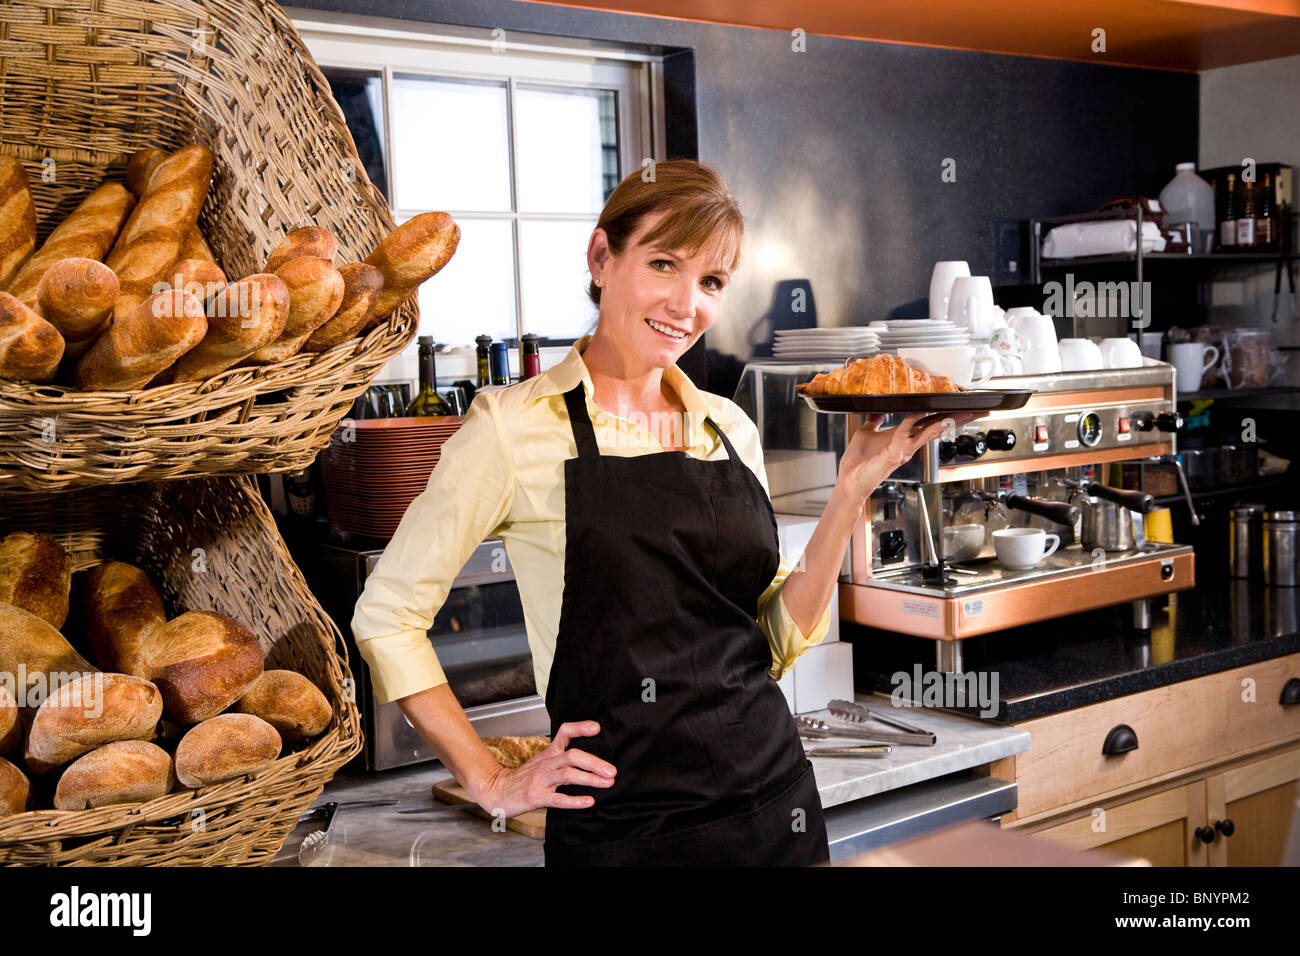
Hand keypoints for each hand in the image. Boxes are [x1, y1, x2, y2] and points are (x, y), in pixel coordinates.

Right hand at [468, 720, 616, 818]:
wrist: (496, 790)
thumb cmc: (524, 778)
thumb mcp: (542, 762)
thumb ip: (562, 758)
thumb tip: (592, 760)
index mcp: (549, 753)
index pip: (564, 732)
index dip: (580, 728)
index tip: (597, 728)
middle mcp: (546, 763)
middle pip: (572, 755)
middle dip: (594, 762)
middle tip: (612, 770)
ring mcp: (541, 780)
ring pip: (568, 774)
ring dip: (590, 778)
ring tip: (607, 783)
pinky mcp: (536, 796)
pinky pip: (558, 798)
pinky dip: (575, 800)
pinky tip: (588, 801)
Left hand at [836, 411, 986, 501]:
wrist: (848, 481)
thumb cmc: (858, 463)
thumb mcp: (867, 432)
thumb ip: (875, 419)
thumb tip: (877, 408)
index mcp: (904, 437)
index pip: (930, 421)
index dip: (946, 413)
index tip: (961, 406)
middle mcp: (908, 445)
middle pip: (938, 427)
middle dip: (959, 419)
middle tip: (978, 410)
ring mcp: (903, 450)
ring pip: (929, 432)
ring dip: (946, 421)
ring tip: (963, 414)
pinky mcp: (893, 454)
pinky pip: (906, 435)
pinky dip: (915, 424)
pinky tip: (925, 416)